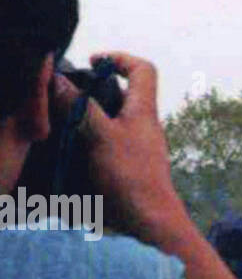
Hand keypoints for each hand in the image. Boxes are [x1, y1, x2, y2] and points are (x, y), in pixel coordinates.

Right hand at [53, 52, 187, 243]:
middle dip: (94, 90)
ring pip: (110, 120)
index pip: (143, 70)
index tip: (94, 61)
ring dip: (85, 117)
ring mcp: (135, 146)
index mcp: (143, 110)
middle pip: (122, 94)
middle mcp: (142, 125)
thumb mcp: (101, 137)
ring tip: (57, 121)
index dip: (121, 58)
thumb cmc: (130, 176)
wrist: (148, 220)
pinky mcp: (125, 166)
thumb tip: (59, 81)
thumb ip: (81, 108)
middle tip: (64, 95)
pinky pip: (105, 144)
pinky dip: (86, 141)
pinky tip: (65, 150)